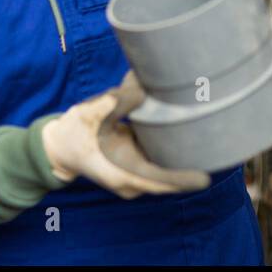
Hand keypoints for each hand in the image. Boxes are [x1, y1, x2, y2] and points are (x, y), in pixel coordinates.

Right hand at [41, 71, 209, 197]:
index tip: (205, 176)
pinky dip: (170, 157)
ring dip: (181, 162)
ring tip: (205, 141)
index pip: (158, 182)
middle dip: (188, 169)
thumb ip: (114, 102)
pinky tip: (185, 140)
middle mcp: (131, 182)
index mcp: (121, 173)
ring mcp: (133, 179)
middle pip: (167, 181)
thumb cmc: (73, 132)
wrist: (58, 146)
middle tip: (213, 147)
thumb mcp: (90, 113)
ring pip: (164, 175)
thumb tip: (140, 89)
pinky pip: (158, 167)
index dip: (182, 180)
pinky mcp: (134, 170)